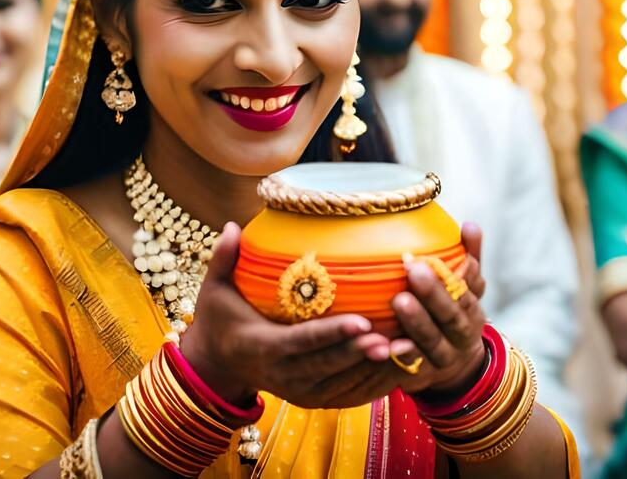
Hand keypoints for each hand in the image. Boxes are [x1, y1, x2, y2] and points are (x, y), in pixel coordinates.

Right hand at [181, 222, 398, 409]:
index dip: (332, 333)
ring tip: (413, 348)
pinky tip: (403, 364)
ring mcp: (300, 393)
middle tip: (398, 336)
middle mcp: (282, 376)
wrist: (217, 367)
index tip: (363, 320)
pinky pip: (350, 396)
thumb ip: (223, 259)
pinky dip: (377, 383)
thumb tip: (232, 225)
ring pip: (346, 386)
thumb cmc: (219, 320)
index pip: (301, 342)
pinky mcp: (313, 400)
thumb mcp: (213, 291)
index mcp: (262, 347)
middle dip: (363, 353)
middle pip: (329, 366)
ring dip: (378, 370)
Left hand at [385, 222, 488, 395]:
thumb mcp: (467, 290)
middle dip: (433, 297)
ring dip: (417, 325)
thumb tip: (470, 225)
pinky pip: (411, 371)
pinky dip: (401, 360)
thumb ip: (469, 260)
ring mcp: (442, 361)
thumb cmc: (454, 314)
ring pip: (431, 345)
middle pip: (449, 319)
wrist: (456, 368)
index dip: (447, 279)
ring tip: (398, 303)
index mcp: (471, 313)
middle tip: (412, 272)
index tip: (423, 259)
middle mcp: (460, 339)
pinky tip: (387, 347)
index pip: (464, 295)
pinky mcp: (422, 379)